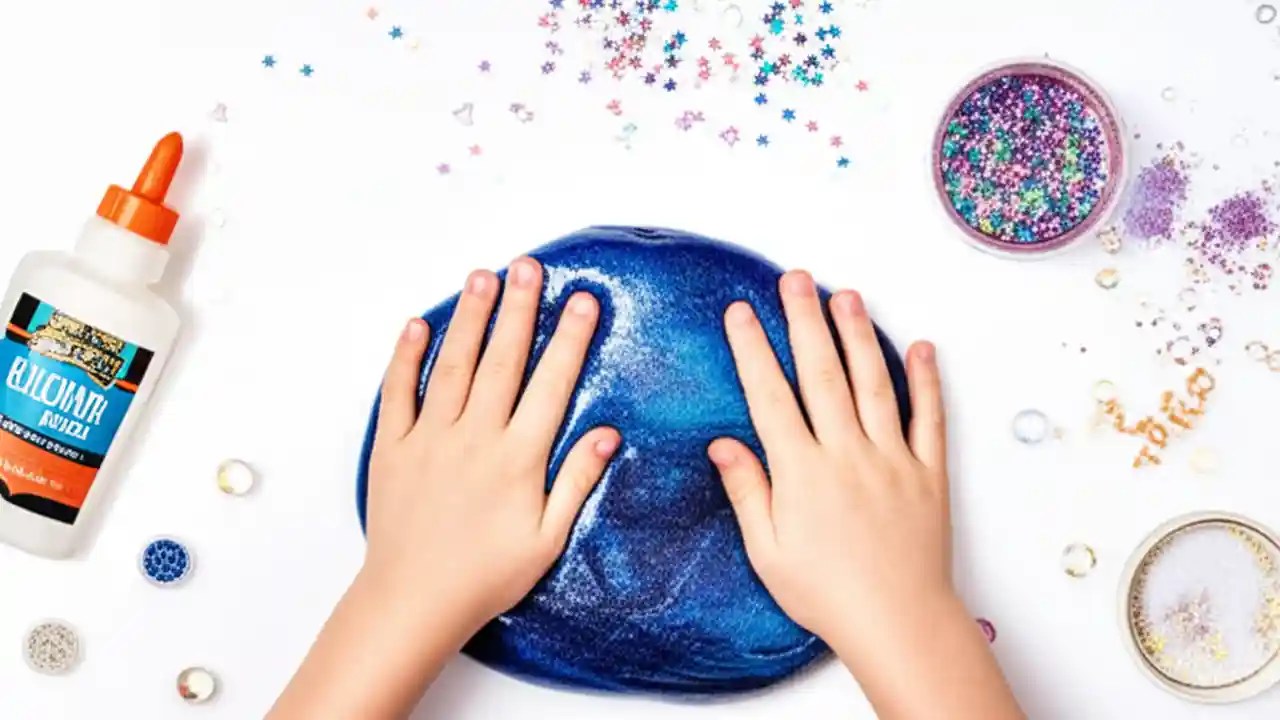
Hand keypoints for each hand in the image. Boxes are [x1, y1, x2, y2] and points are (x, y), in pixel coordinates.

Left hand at [365, 256, 619, 634]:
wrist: (415, 601)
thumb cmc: (487, 576)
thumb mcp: (547, 539)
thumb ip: (576, 481)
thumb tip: (608, 434)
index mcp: (517, 459)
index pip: (551, 384)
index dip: (569, 339)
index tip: (583, 300)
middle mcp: (474, 439)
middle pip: (501, 361)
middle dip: (519, 310)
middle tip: (529, 267)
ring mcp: (429, 440)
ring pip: (452, 366)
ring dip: (469, 319)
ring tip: (483, 277)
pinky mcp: (392, 449)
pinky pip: (397, 394)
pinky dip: (405, 358)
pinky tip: (417, 325)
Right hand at [708, 271, 949, 651]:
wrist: (898, 622)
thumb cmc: (827, 593)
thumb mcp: (768, 551)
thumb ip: (749, 491)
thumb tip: (724, 445)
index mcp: (801, 471)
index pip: (770, 395)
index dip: (753, 349)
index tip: (741, 312)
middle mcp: (846, 453)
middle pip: (822, 373)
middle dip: (805, 320)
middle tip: (795, 279)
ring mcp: (891, 458)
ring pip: (873, 383)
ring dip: (858, 335)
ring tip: (845, 295)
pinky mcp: (927, 472)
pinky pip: (928, 418)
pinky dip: (927, 381)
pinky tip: (921, 348)